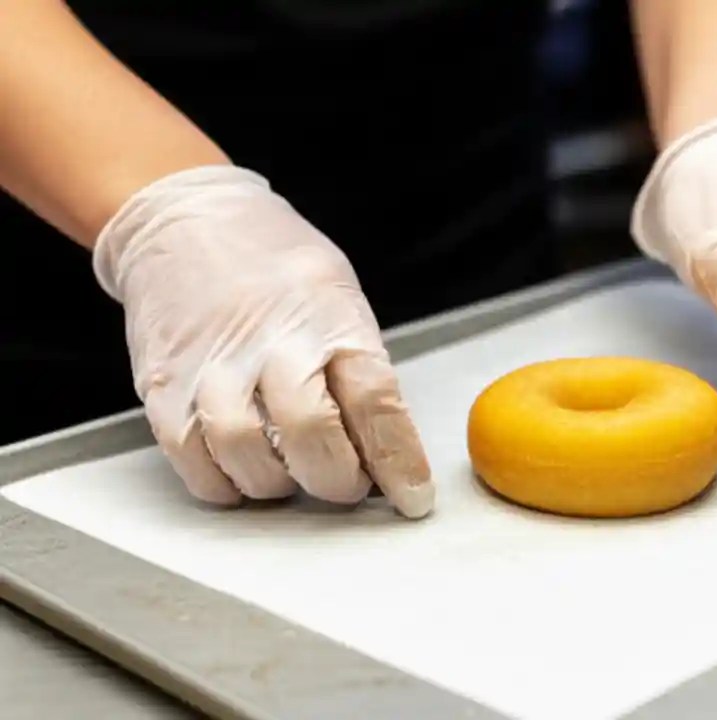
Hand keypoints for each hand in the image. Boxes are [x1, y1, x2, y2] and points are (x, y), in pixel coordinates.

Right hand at [93, 166, 433, 516]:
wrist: (184, 220)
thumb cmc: (273, 265)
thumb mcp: (338, 295)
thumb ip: (359, 365)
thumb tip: (385, 446)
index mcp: (329, 318)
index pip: (375, 401)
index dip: (399, 461)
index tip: (414, 497)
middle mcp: (271, 342)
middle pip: (312, 436)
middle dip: (338, 480)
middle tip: (346, 482)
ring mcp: (212, 366)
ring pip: (248, 457)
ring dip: (280, 484)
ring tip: (292, 470)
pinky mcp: (162, 387)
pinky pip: (194, 461)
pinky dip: (225, 483)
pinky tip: (244, 469)